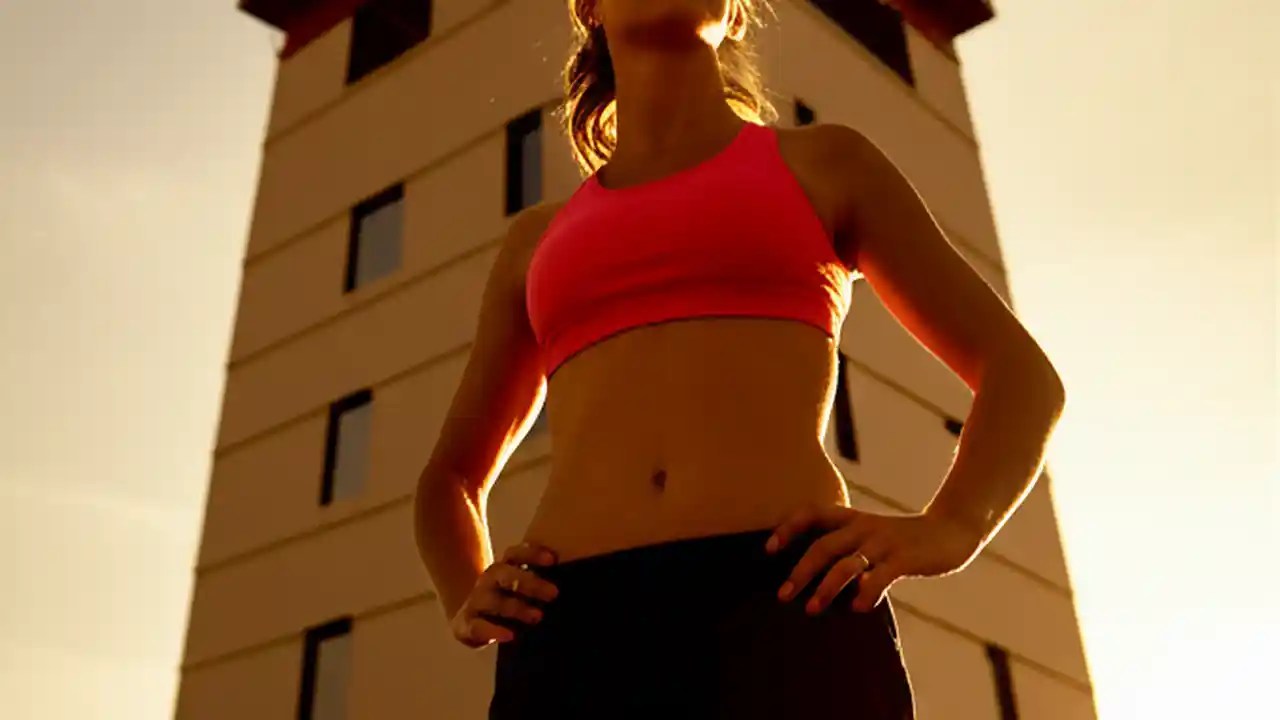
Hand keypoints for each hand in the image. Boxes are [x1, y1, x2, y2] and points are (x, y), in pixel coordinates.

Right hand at [449, 541, 560, 648]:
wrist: (471, 621)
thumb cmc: (508, 602)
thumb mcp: (522, 589)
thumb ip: (541, 583)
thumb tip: (576, 584)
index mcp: (504, 568)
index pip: (515, 553)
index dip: (532, 553)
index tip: (552, 560)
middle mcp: (489, 580)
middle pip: (505, 573)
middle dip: (530, 582)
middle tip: (554, 593)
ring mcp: (476, 601)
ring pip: (493, 600)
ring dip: (516, 607)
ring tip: (537, 617)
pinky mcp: (466, 625)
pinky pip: (477, 627)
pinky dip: (493, 631)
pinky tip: (509, 636)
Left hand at [765, 503, 982, 614]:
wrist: (952, 529)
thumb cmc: (904, 539)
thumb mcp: (872, 536)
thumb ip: (848, 551)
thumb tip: (816, 580)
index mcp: (853, 519)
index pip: (812, 513)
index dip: (789, 527)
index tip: (768, 548)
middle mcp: (864, 527)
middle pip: (823, 546)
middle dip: (800, 572)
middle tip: (782, 595)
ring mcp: (884, 542)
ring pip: (846, 564)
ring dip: (826, 587)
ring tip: (811, 609)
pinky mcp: (905, 558)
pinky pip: (880, 576)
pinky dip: (866, 593)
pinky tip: (857, 609)